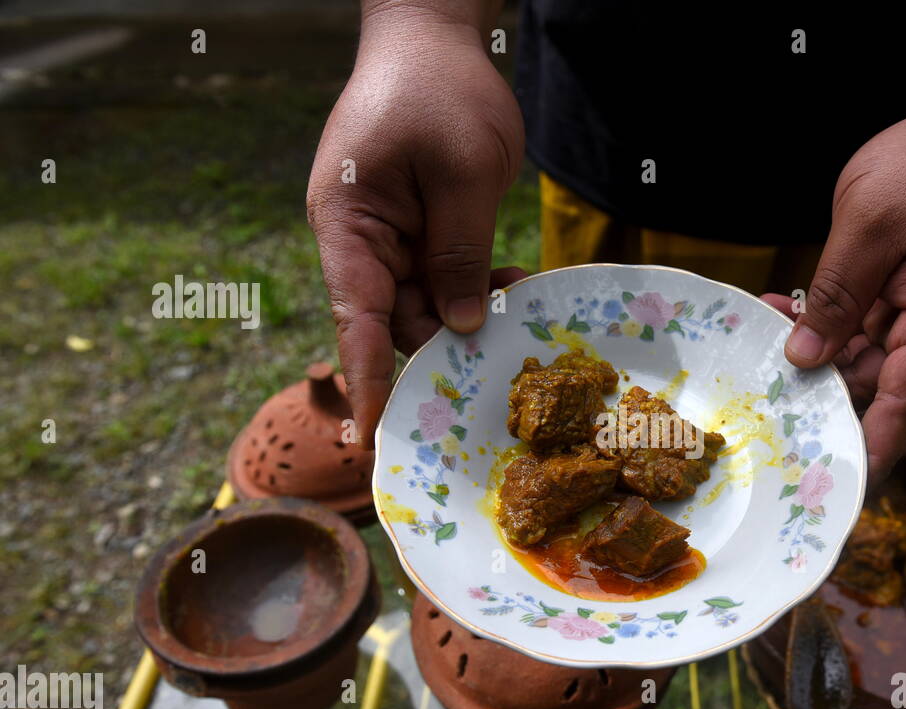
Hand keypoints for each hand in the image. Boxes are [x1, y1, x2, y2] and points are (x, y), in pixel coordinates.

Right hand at [306, 8, 524, 446]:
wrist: (431, 36)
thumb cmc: (438, 91)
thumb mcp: (461, 172)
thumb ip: (459, 253)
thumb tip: (460, 326)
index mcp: (349, 228)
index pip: (358, 321)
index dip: (370, 381)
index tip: (376, 437)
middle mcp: (361, 244)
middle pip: (396, 324)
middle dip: (445, 351)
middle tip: (502, 371)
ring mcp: (389, 240)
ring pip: (426, 307)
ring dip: (471, 317)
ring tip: (521, 311)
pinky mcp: (419, 234)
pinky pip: (445, 280)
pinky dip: (478, 289)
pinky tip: (517, 286)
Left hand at [774, 90, 905, 486]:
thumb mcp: (870, 225)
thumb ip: (835, 298)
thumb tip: (803, 361)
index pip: (901, 410)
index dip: (862, 451)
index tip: (825, 490)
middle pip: (878, 384)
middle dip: (818, 377)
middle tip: (757, 367)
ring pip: (871, 355)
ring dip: (822, 342)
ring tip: (767, 316)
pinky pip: (879, 327)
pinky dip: (841, 318)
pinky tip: (794, 304)